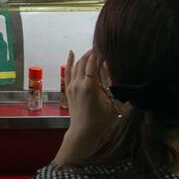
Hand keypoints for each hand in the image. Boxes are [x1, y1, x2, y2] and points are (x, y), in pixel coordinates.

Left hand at [53, 48, 116, 166]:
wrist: (84, 132)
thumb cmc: (100, 120)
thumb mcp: (111, 101)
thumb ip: (108, 81)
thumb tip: (106, 65)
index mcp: (89, 87)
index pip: (91, 64)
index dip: (96, 54)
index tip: (102, 46)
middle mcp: (78, 84)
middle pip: (82, 62)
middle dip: (90, 54)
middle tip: (99, 49)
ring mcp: (71, 86)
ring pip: (75, 66)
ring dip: (83, 57)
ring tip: (91, 51)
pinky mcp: (68, 89)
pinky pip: (67, 72)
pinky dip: (69, 61)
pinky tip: (71, 53)